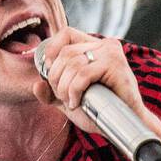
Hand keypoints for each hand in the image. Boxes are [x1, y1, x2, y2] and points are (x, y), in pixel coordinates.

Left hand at [31, 28, 151, 135]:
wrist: (124, 126)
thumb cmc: (101, 112)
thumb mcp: (70, 101)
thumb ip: (52, 94)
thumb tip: (36, 86)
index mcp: (94, 47)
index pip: (66, 34)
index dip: (51, 50)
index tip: (49, 73)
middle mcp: (104, 45)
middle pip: (65, 52)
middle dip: (56, 77)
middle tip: (63, 96)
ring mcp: (111, 53)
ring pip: (72, 63)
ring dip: (64, 87)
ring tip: (71, 101)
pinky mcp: (116, 65)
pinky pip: (83, 73)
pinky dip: (74, 90)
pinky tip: (77, 102)